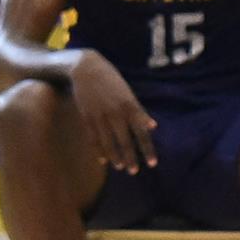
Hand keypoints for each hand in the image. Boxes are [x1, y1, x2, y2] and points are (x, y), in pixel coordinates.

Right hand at [69, 54, 156, 174]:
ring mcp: (99, 116)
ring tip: (120, 167)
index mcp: (129, 106)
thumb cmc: (111, 79)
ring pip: (108, 143)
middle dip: (130, 158)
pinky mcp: (86, 117)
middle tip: (134, 171)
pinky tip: (103, 160)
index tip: (152, 163)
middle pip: (125, 141)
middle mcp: (115, 113)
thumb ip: (139, 111)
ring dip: (115, 157)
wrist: (85, 68)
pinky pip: (93, 138)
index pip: (141, 133)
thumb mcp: (128, 92)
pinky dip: (98, 151)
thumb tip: (153, 127)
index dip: (147, 149)